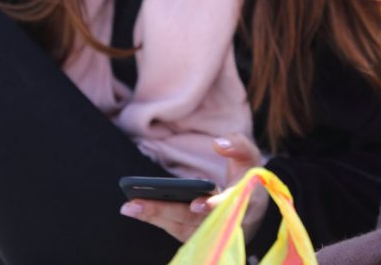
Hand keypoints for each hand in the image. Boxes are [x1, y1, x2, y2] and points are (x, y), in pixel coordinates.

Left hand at [120, 133, 266, 242]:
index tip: (196, 204)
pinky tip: (136, 208)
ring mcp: (210, 233)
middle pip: (194, 220)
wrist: (250, 209)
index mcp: (243, 202)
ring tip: (129, 205)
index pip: (229, 206)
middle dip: (166, 212)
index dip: (213, 206)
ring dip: (155, 217)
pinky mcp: (196, 237)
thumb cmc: (247, 179)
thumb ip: (238, 147)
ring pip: (181, 228)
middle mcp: (225, 223)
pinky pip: (175, 230)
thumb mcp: (249, 159)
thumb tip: (218, 143)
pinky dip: (157, 220)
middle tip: (136, 204)